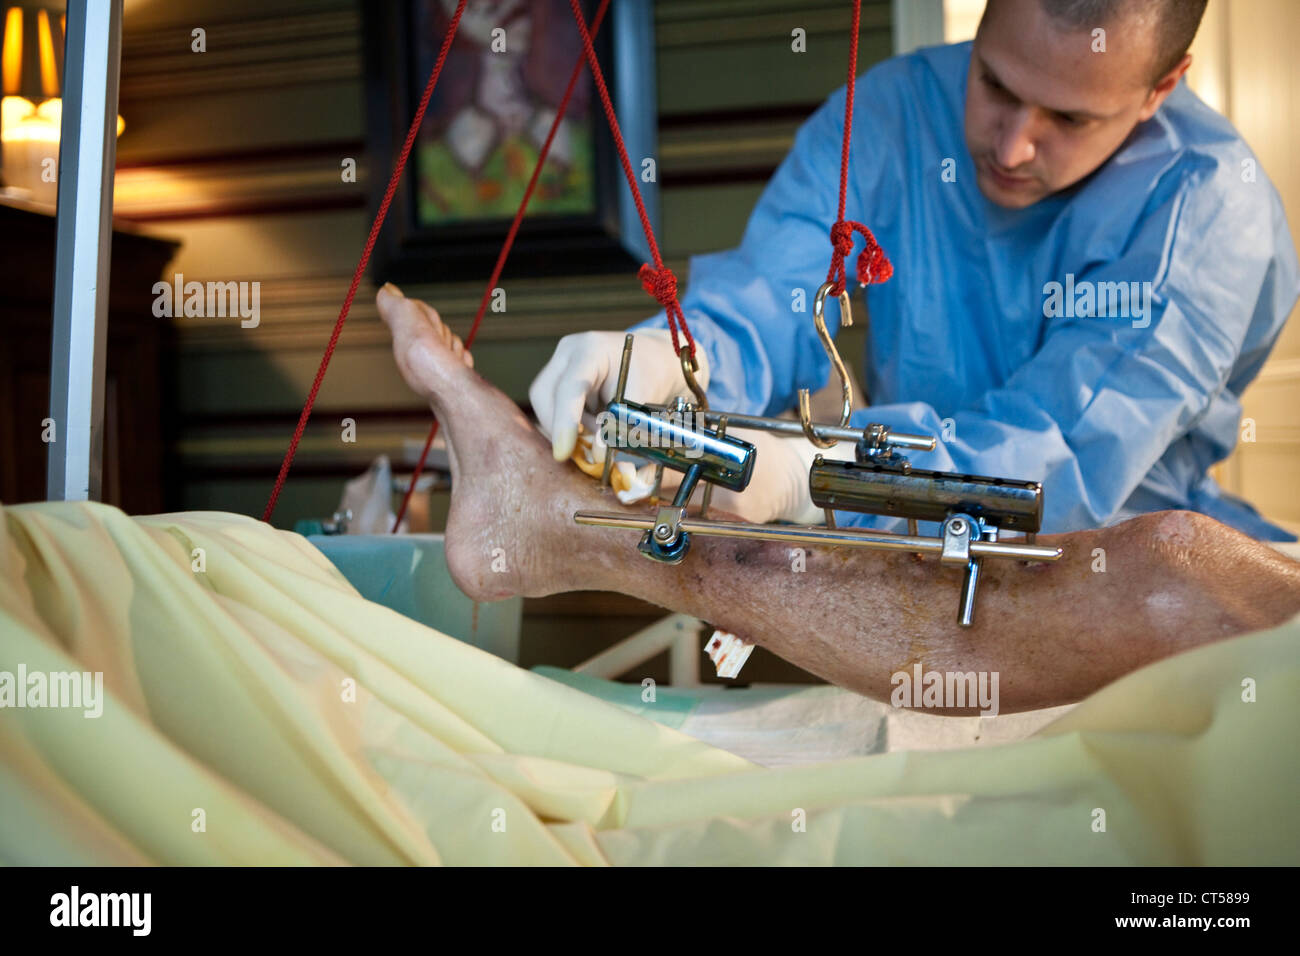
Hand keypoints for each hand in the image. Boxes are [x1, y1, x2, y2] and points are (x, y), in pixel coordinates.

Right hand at [528, 328, 708, 461]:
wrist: (651, 360)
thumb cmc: (649, 375)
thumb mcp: (640, 401)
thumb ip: (618, 427)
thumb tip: (598, 455)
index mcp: (591, 349)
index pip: (569, 388)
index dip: (564, 422)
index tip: (563, 453)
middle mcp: (568, 352)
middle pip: (544, 396)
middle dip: (560, 428)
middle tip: (583, 449)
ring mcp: (559, 363)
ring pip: (544, 405)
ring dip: (566, 427)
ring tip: (596, 429)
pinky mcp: (556, 377)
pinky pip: (550, 407)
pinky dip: (568, 424)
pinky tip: (590, 423)